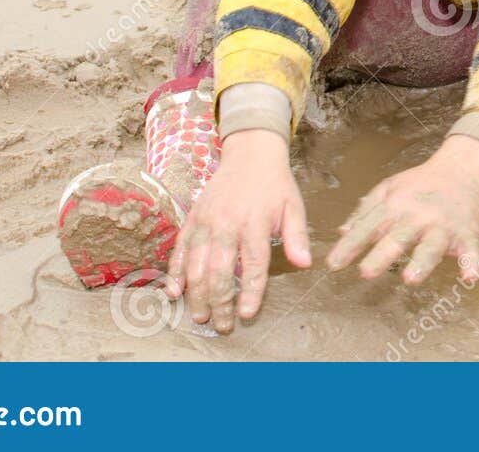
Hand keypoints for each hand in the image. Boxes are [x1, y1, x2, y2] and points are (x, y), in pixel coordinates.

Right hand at [166, 129, 311, 334]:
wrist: (250, 154)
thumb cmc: (275, 185)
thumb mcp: (294, 207)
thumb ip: (297, 237)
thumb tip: (305, 264)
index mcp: (256, 223)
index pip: (253, 264)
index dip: (249, 292)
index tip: (246, 314)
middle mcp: (228, 224)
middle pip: (220, 270)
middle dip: (220, 302)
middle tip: (222, 325)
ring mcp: (207, 222)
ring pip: (197, 264)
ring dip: (196, 293)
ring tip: (200, 315)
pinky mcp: (193, 218)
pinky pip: (181, 249)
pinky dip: (175, 271)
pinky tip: (174, 291)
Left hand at [325, 134, 478, 285]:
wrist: (462, 168)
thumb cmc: (421, 183)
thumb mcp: (389, 188)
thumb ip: (366, 211)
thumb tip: (343, 232)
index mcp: (396, 205)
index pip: (369, 227)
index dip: (350, 246)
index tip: (334, 264)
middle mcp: (418, 215)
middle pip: (398, 237)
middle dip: (382, 254)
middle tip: (366, 272)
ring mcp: (443, 224)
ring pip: (432, 245)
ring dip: (422, 262)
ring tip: (411, 278)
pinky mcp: (467, 232)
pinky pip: (471, 250)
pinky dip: (472, 262)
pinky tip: (470, 276)